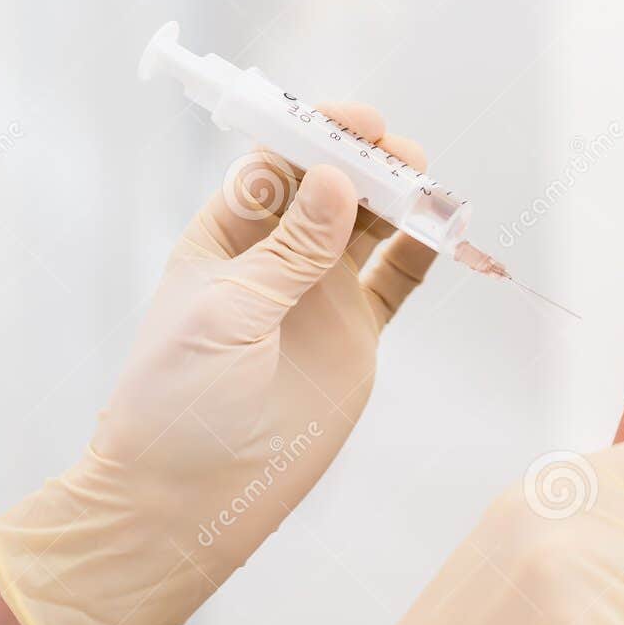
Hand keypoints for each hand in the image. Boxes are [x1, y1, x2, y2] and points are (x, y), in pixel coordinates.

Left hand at [0, 103, 435, 624]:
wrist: (188, 501)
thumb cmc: (180, 405)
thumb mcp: (226, 317)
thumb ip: (286, 252)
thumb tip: (335, 181)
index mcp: (227, 237)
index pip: (278, 166)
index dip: (317, 136)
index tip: (358, 123)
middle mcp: (277, 257)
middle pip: (332, 187)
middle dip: (368, 162)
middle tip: (404, 157)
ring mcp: (320, 295)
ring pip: (370, 227)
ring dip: (400, 200)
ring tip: (431, 190)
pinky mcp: (356, 336)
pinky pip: (396, 281)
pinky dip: (421, 253)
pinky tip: (443, 231)